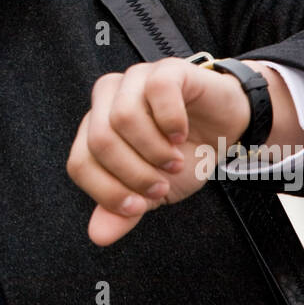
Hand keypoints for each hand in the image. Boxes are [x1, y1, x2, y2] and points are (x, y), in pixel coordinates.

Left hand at [65, 57, 252, 246]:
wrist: (225, 128)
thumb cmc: (184, 155)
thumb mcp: (154, 192)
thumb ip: (125, 210)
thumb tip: (98, 235)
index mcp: (96, 128)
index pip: (79, 163)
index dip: (106, 191)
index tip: (139, 206)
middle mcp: (108, 100)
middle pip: (100, 141)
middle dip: (134, 173)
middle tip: (162, 184)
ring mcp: (135, 79)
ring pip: (123, 117)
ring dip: (154, 150)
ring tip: (175, 161)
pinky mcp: (167, 69)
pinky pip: (157, 91)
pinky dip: (171, 121)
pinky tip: (182, 134)